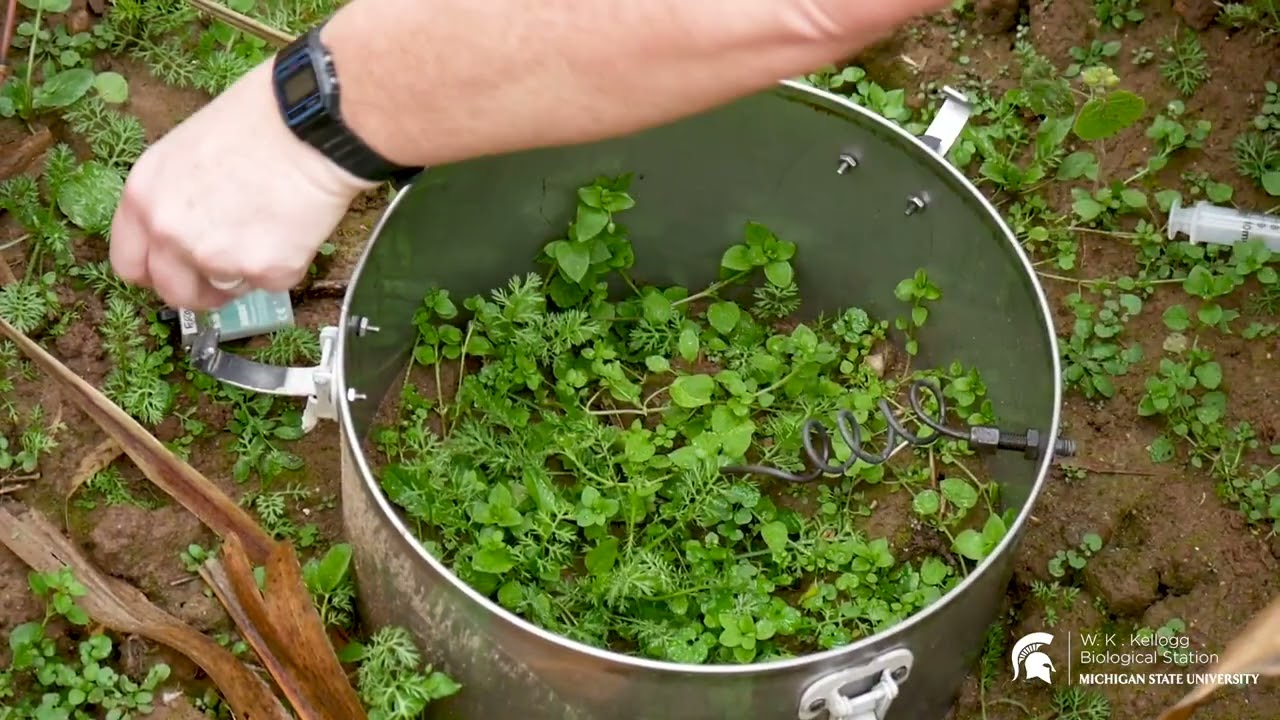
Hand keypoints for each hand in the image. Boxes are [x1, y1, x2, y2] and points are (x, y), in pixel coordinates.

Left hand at [109, 61, 376, 310]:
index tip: (178, 271)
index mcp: (144, 196)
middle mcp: (169, 232)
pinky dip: (286, 263)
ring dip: (246, 273)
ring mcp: (213, 256)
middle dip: (201, 288)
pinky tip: (296, 225)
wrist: (311, 124)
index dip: (157, 272)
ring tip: (271, 231)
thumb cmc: (261, 119)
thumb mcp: (189, 149)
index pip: (129, 263)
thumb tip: (195, 225)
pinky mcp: (262, 270)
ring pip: (226, 289)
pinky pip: (272, 282)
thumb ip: (178, 197)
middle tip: (229, 267)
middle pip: (174, 291)